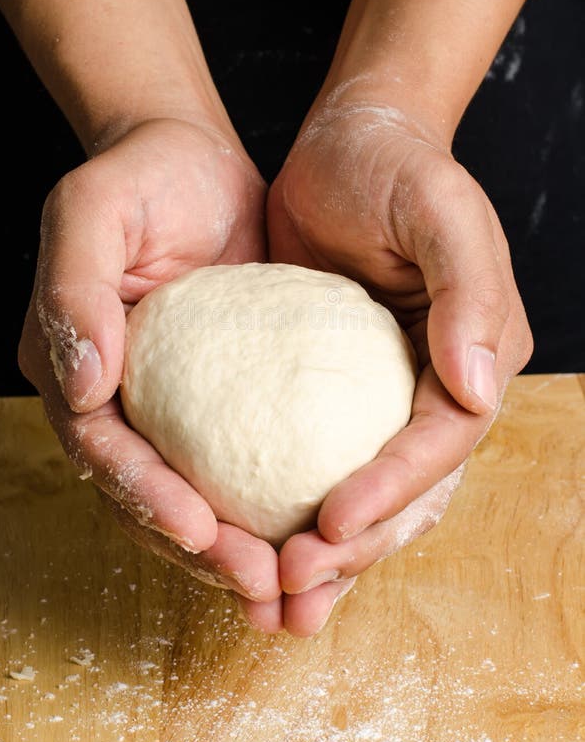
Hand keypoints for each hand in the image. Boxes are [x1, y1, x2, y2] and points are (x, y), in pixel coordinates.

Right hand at [19, 117, 281, 615]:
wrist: (190, 160)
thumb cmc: (138, 177)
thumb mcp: (91, 211)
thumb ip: (74, 290)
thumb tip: (85, 381)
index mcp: (76, 369)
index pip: (102, 452)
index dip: (144, 497)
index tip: (200, 529)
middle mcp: (118, 400)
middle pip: (147, 497)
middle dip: (200, 550)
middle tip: (262, 587)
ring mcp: (172, 405)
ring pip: (196, 495)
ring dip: (238, 549)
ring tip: (293, 590)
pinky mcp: (224, 398)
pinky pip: (244, 461)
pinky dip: (272, 504)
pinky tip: (316, 532)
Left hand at [265, 80, 532, 635]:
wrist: (350, 140)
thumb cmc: (395, 165)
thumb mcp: (439, 210)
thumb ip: (469, 292)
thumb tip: (477, 386)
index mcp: (476, 353)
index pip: (442, 441)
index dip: (392, 489)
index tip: (329, 526)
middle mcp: (440, 384)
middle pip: (411, 489)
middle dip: (358, 546)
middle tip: (293, 588)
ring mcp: (389, 392)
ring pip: (371, 493)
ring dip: (332, 554)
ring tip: (278, 600)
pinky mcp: (336, 389)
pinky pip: (323, 460)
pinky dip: (299, 508)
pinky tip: (263, 545)